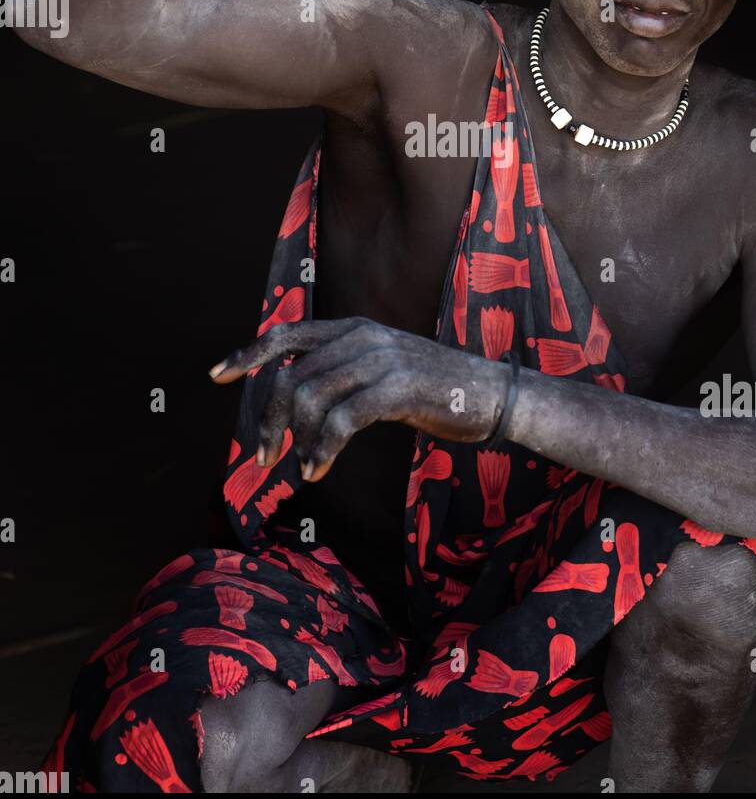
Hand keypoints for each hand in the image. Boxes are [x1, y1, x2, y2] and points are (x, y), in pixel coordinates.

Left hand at [209, 317, 507, 480]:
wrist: (493, 394)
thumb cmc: (436, 389)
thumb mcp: (383, 369)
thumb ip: (343, 372)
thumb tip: (295, 397)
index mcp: (353, 328)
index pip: (286, 333)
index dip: (248, 354)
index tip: (217, 377)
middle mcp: (362, 336)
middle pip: (290, 374)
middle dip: (268, 419)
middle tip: (264, 456)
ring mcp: (380, 359)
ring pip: (310, 396)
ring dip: (295, 440)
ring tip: (299, 467)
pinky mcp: (398, 388)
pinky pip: (342, 420)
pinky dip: (322, 448)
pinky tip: (319, 470)